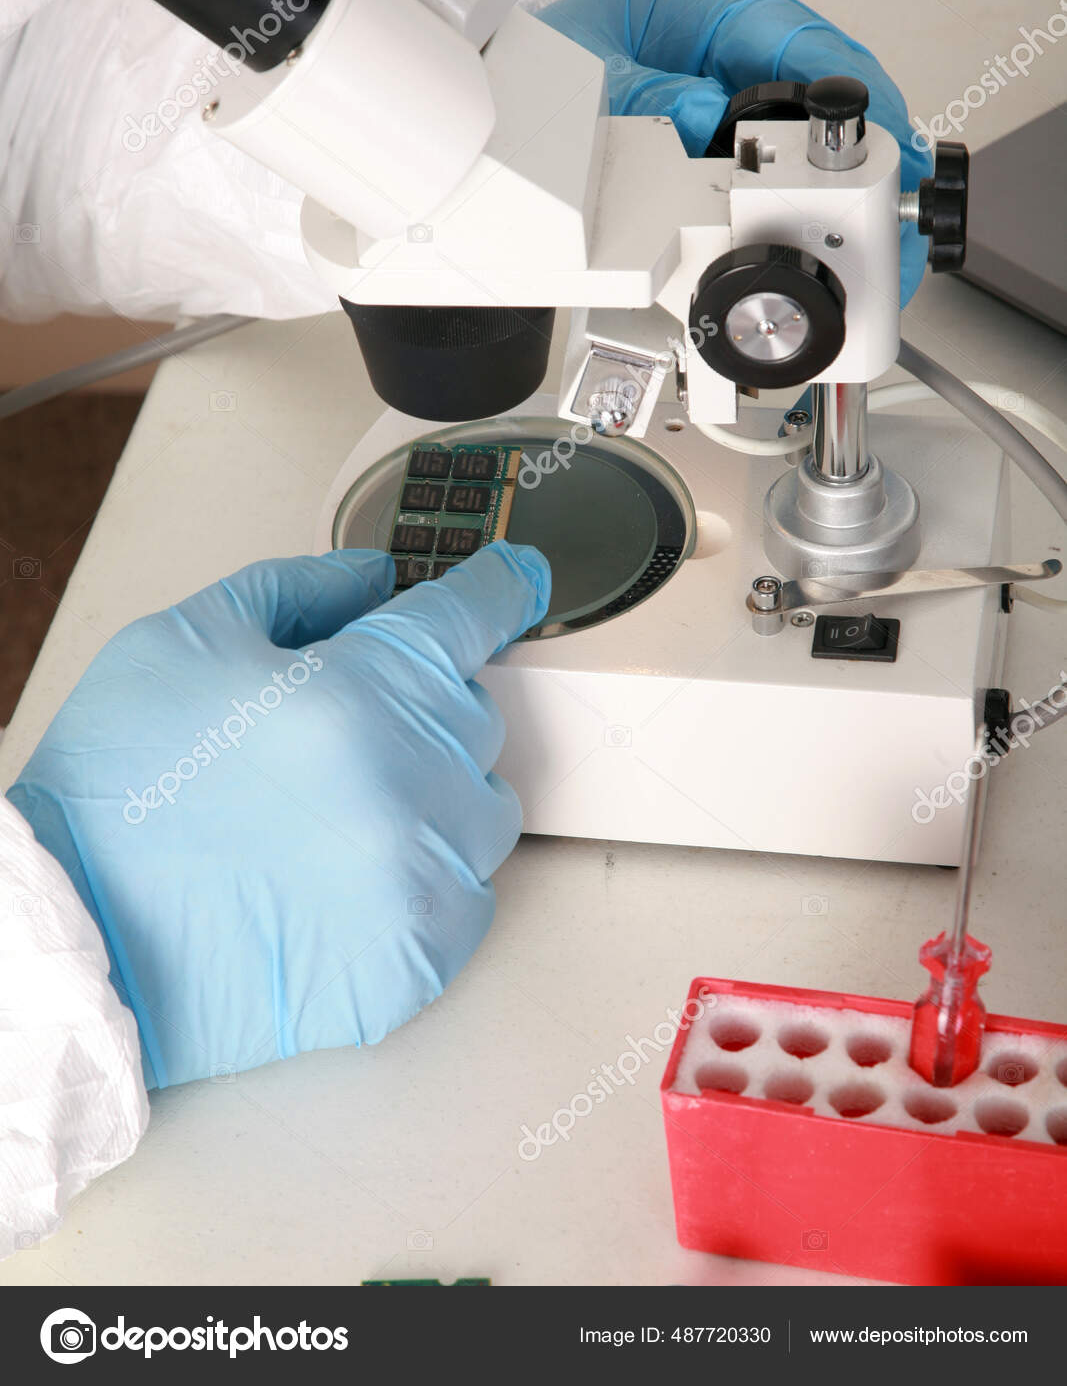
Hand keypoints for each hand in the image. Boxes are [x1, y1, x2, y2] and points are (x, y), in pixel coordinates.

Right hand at [8, 543, 549, 1088]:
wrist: (73, 938)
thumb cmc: (118, 786)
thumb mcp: (185, 641)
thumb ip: (296, 590)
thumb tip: (373, 580)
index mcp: (367, 690)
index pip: (474, 614)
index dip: (500, 586)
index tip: (517, 579)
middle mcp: (416, 784)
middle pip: (477, 715)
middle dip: (423, 705)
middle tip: (341, 729)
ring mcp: (423, 881)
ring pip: (485, 810)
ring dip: (435, 793)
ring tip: (341, 810)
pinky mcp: (416, 963)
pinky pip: (470, 898)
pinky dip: (428, 878)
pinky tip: (349, 877)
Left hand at [538, 0, 930, 304]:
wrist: (507, 89)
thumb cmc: (541, 65)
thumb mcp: (580, 79)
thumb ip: (639, 99)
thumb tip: (698, 112)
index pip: (798, 36)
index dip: (850, 92)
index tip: (880, 138)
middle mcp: (729, 25)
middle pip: (825, 77)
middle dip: (864, 137)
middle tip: (888, 196)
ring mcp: (736, 66)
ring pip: (813, 115)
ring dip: (841, 165)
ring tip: (867, 217)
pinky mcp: (732, 107)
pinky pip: (785, 141)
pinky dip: (806, 178)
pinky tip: (826, 211)